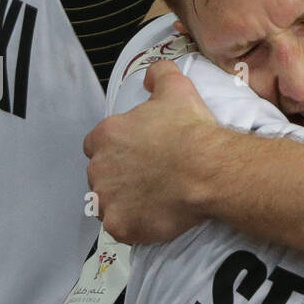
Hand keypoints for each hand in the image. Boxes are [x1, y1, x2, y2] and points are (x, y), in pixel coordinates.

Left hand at [83, 59, 219, 243]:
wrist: (207, 169)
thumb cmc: (191, 131)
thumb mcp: (176, 89)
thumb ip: (158, 74)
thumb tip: (149, 74)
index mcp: (105, 135)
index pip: (96, 145)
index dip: (116, 151)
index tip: (137, 156)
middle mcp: (98, 167)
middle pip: (100, 175)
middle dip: (119, 178)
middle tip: (149, 179)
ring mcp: (106, 199)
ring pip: (107, 204)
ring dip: (123, 203)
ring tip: (152, 202)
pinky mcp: (119, 225)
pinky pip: (120, 229)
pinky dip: (133, 226)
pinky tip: (153, 219)